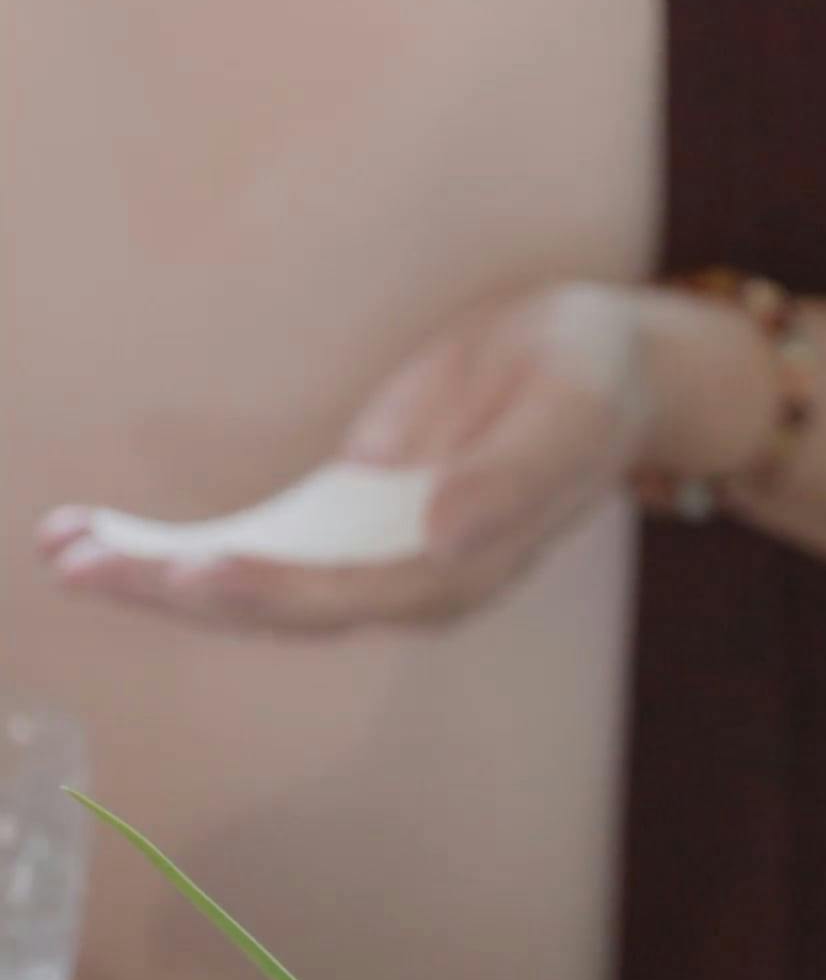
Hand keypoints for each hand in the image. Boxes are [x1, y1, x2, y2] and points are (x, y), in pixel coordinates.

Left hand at [37, 283, 741, 639]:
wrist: (607, 372)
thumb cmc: (588, 383)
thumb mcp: (569, 412)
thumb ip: (509, 481)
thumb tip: (437, 533)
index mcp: (465, 564)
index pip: (356, 591)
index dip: (277, 588)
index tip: (202, 570)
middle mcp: (406, 578)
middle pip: (279, 607)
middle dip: (179, 589)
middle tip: (85, 560)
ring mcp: (369, 557)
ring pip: (250, 590)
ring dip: (155, 576)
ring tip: (64, 548)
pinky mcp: (342, 523)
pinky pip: (249, 550)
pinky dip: (173, 549)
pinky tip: (100, 533)